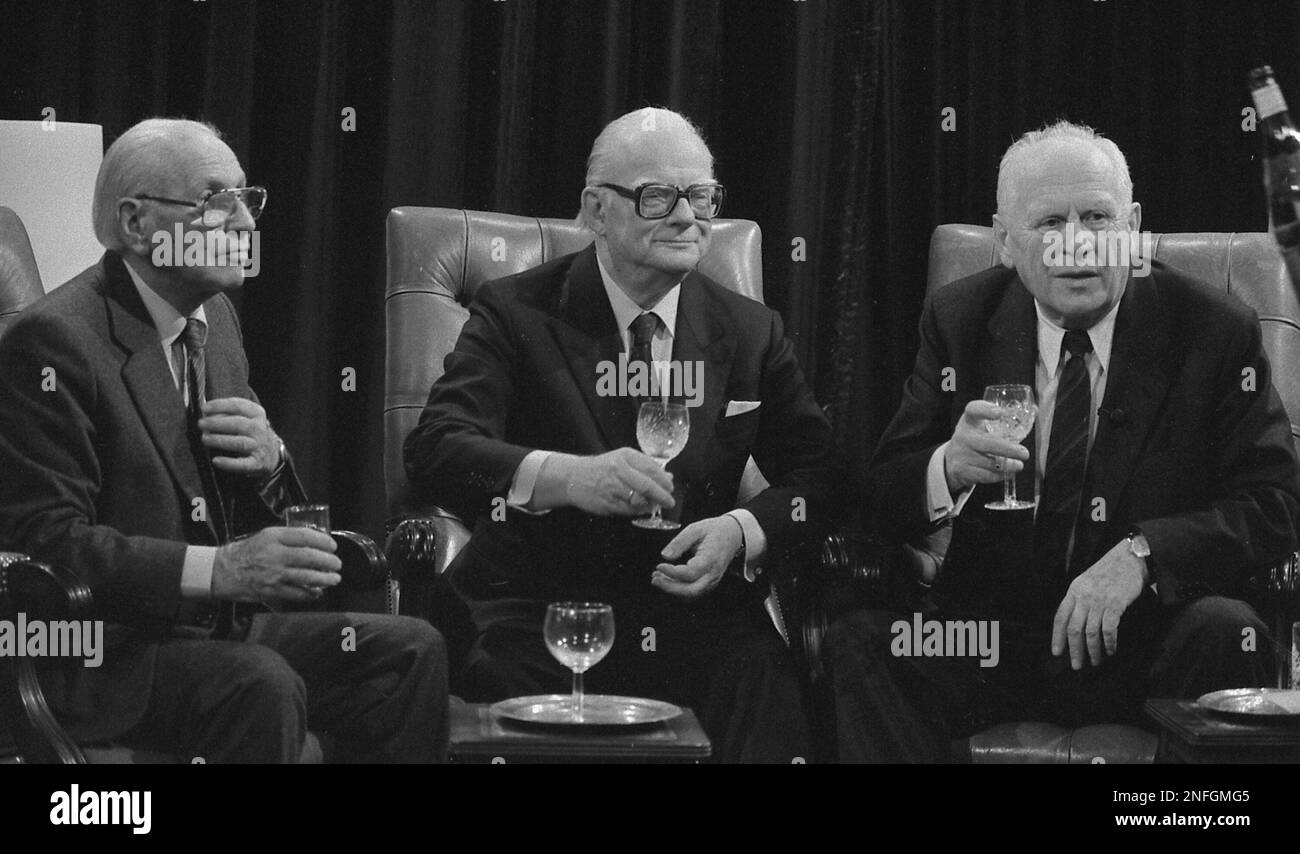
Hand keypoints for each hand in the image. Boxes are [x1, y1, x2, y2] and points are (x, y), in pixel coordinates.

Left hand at [198, 397, 282, 477]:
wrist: (269, 453)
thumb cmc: (249, 432)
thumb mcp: (245, 417)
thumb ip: (228, 413)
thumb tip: (205, 413)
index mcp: (257, 414)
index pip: (238, 406)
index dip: (219, 406)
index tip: (204, 408)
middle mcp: (260, 429)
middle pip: (238, 424)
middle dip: (217, 423)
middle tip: (201, 424)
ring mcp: (259, 446)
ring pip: (240, 442)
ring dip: (220, 440)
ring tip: (205, 439)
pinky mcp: (256, 463)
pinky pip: (242, 464)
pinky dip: (229, 463)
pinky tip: (216, 461)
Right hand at [212, 526, 341, 602]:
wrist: (222, 571)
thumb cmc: (247, 551)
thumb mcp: (266, 536)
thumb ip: (288, 538)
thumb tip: (316, 541)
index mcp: (274, 537)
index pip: (305, 536)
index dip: (323, 541)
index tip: (332, 546)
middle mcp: (275, 554)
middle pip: (310, 557)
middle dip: (328, 561)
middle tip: (337, 564)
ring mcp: (274, 574)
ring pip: (307, 577)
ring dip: (325, 579)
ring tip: (335, 579)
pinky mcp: (271, 591)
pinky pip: (297, 593)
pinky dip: (311, 593)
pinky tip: (318, 592)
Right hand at [558, 448, 674, 515]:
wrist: (574, 477)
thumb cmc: (602, 468)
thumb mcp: (623, 459)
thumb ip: (645, 466)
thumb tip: (668, 477)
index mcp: (625, 457)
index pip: (651, 469)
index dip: (664, 481)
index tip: (670, 487)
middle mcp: (618, 471)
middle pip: (647, 486)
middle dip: (662, 496)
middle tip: (669, 502)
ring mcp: (612, 488)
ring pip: (639, 501)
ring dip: (650, 505)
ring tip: (654, 505)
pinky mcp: (607, 503)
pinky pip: (629, 510)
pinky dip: (638, 511)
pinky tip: (640, 508)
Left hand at [652, 515, 743, 598]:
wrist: (734, 535)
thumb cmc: (715, 530)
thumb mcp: (696, 529)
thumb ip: (679, 541)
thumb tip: (665, 555)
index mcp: (711, 558)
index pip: (691, 572)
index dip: (673, 572)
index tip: (659, 565)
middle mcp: (713, 573)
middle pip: (691, 590)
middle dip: (670, 588)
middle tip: (655, 578)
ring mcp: (712, 580)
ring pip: (691, 593)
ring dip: (672, 589)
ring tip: (658, 577)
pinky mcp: (709, 583)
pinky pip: (693, 591)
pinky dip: (679, 588)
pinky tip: (668, 579)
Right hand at [943, 400, 1028, 493]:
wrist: (952, 459)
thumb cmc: (975, 438)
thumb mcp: (981, 424)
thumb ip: (1003, 419)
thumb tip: (1035, 410)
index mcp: (970, 420)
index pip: (974, 410)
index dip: (986, 410)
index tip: (999, 413)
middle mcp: (964, 435)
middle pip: (987, 443)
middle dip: (1008, 450)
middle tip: (1024, 453)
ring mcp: (961, 454)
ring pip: (990, 463)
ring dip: (1008, 465)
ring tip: (1019, 465)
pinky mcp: (962, 470)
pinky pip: (986, 476)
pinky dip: (999, 476)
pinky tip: (1007, 473)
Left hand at [1050, 539, 1147, 668]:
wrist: (1129, 559)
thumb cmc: (1109, 572)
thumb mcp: (1086, 582)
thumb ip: (1078, 600)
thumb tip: (1073, 625)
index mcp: (1073, 591)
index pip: (1060, 617)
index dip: (1057, 637)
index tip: (1056, 653)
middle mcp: (1083, 597)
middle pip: (1074, 629)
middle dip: (1074, 650)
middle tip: (1076, 665)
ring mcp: (1099, 601)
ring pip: (1090, 632)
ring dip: (1093, 651)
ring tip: (1095, 662)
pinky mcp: (1115, 605)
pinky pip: (1109, 629)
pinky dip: (1109, 643)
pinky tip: (1111, 651)